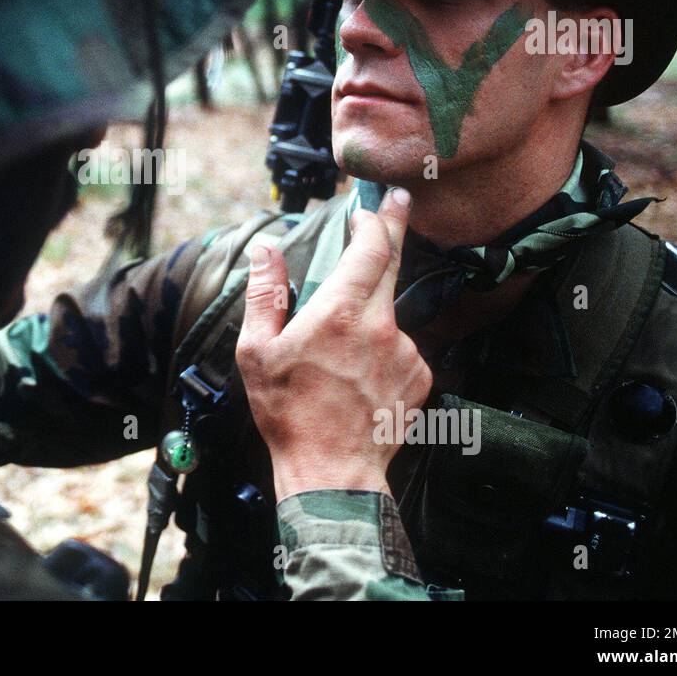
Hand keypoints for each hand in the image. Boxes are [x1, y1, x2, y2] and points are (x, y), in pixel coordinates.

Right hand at [236, 187, 432, 499]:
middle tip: (397, 206)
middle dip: (391, 234)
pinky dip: (382, 350)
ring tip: (338, 358)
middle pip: (392, 266)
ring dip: (370, 317)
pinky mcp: (420, 376)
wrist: (331, 471)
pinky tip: (358, 377)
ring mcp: (405, 352)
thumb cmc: (289, 414)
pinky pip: (400, 348)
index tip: (378, 203)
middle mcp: (381, 327)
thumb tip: (265, 250)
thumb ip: (264, 293)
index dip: (377, 219)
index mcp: (340, 313)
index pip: (371, 248)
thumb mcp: (256, 351)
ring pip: (389, 315)